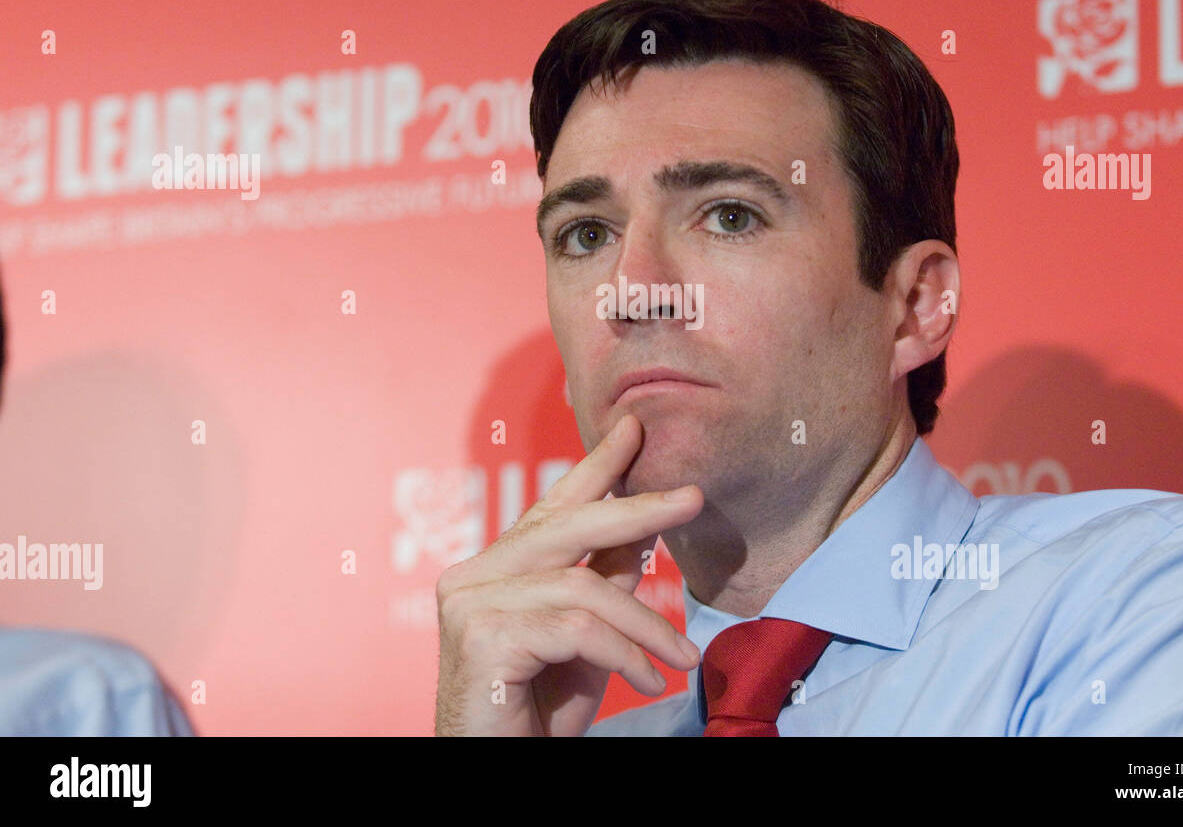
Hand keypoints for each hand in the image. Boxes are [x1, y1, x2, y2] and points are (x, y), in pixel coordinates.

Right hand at [434, 413, 703, 735]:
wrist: (496, 771)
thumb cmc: (539, 709)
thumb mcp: (590, 637)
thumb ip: (606, 580)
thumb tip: (646, 527)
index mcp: (498, 567)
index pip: (553, 505)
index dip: (596, 466)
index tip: (635, 428)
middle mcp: (474, 574)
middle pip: (568, 527)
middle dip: (637, 510)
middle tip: (694, 497)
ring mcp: (470, 603)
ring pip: (582, 588)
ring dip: (646, 625)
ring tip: (684, 657)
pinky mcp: (480, 637)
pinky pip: (576, 628)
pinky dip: (624, 653)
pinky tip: (648, 680)